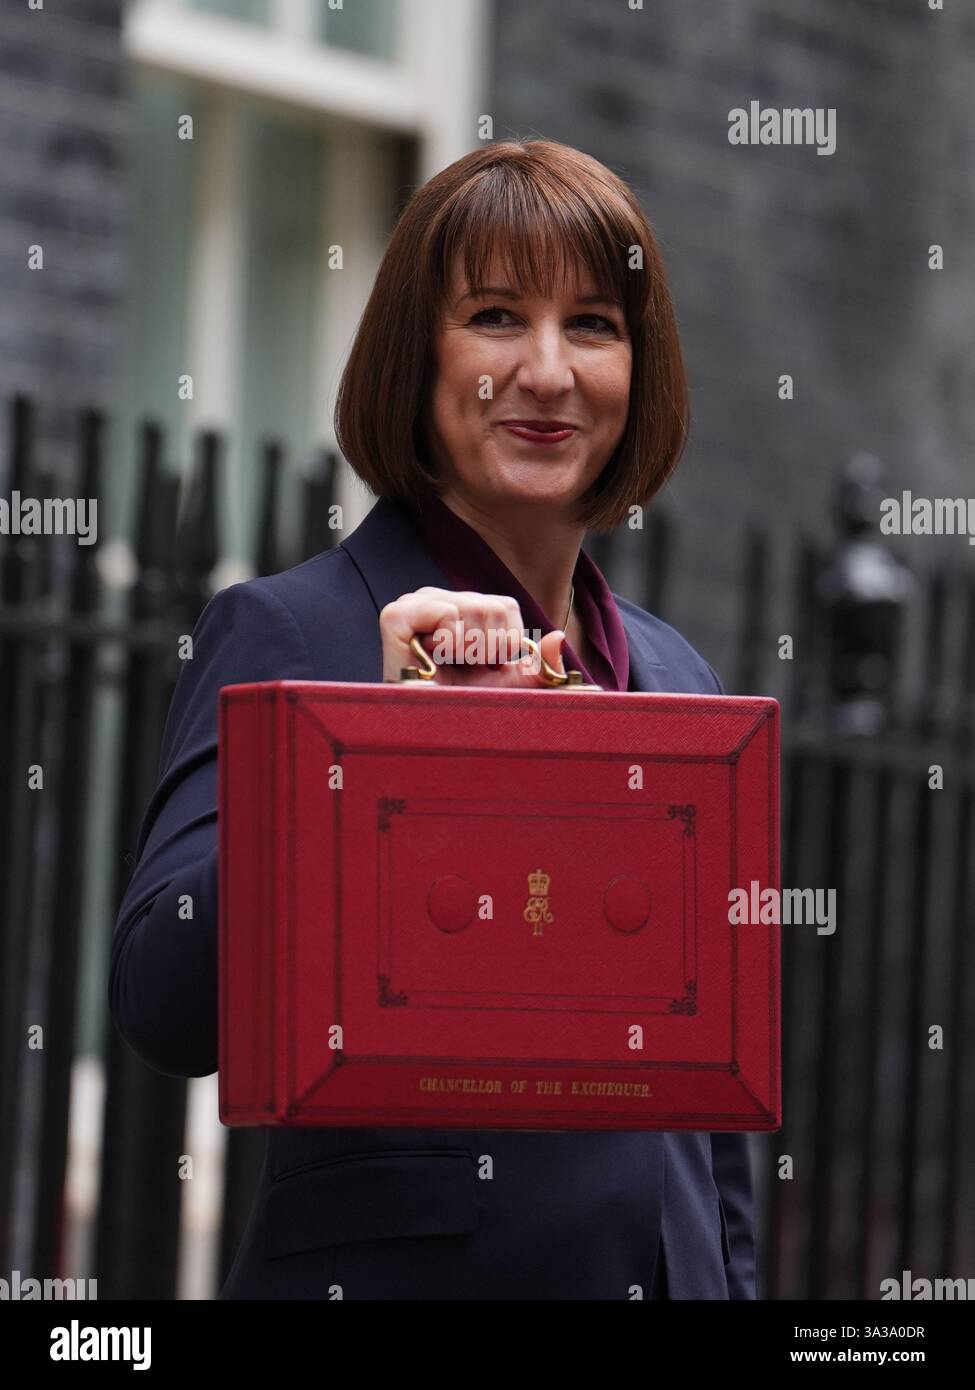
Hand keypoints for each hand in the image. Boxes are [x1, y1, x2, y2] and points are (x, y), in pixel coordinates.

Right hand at [379, 587, 567, 687]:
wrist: (424, 729)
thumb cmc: (460, 703)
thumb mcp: (507, 685)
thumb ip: (536, 665)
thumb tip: (559, 638)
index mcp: (461, 606)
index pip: (505, 606)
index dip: (505, 643)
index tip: (482, 667)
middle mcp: (437, 597)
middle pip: (493, 608)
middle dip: (488, 650)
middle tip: (462, 669)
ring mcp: (415, 602)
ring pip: (474, 608)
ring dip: (470, 650)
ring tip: (446, 665)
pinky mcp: (396, 614)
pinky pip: (446, 614)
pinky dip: (448, 644)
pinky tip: (432, 659)